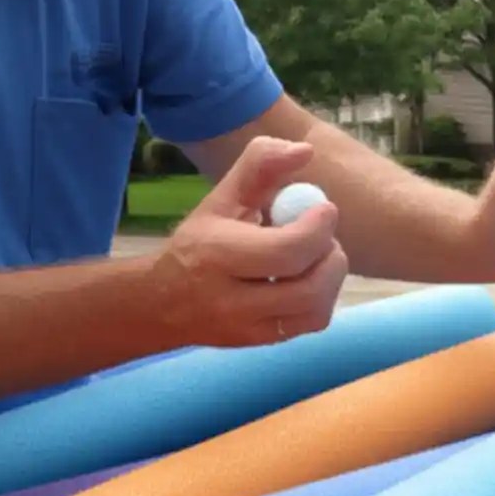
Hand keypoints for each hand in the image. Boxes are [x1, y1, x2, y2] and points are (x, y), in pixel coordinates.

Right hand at [152, 137, 348, 346]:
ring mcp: (249, 329)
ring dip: (331, 278)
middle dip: (331, 255)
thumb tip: (305, 152)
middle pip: (308, 288)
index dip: (318, 228)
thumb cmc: (200, 242)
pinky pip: (312, 323)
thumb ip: (260, 166)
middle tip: (325, 236)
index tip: (325, 209)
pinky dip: (323, 297)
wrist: (163, 304)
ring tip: (319, 257)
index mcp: (217, 255)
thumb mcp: (222, 198)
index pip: (286, 252)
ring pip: (317, 311)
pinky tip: (309, 278)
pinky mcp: (263, 343)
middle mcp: (231, 301)